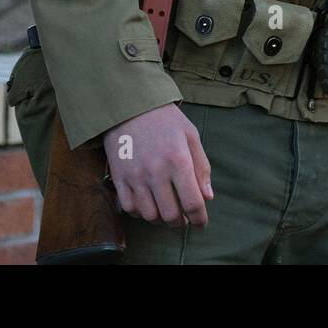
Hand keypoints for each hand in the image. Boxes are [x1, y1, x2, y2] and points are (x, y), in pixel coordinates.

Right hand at [103, 103, 212, 225]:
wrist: (130, 105)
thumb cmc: (165, 119)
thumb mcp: (190, 135)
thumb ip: (201, 167)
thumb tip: (208, 197)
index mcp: (178, 160)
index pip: (193, 203)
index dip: (200, 219)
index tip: (201, 223)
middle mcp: (156, 171)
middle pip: (171, 215)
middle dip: (181, 222)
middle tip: (184, 218)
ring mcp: (135, 176)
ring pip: (149, 216)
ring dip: (160, 219)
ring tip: (166, 211)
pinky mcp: (119, 177)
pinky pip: (129, 208)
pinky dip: (140, 212)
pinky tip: (147, 204)